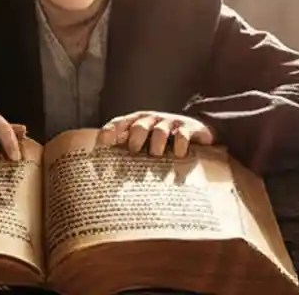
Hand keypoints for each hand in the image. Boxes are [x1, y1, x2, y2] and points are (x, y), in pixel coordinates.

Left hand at [97, 110, 214, 156]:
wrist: (196, 133)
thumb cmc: (162, 144)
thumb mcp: (145, 146)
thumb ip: (128, 155)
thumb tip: (105, 177)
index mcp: (136, 123)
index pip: (120, 123)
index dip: (110, 131)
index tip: (102, 142)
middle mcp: (152, 120)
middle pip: (139, 125)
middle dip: (135, 138)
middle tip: (134, 151)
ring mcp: (170, 123)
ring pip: (160, 130)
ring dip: (156, 143)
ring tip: (155, 155)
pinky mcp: (188, 128)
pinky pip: (183, 134)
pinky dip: (180, 144)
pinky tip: (179, 154)